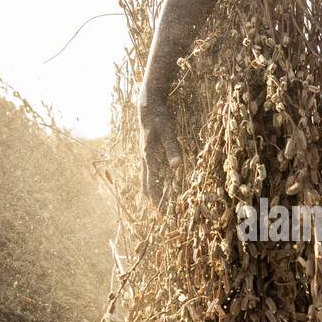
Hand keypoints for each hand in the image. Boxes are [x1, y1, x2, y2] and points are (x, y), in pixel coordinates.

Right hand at [137, 86, 181, 205]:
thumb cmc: (160, 117)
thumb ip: (173, 150)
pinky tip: (159, 187)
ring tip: (160, 206)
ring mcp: (144, 156)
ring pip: (146, 180)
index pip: (152, 186)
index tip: (164, 214)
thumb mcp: (169, 132)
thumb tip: (177, 167)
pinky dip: (153, 183)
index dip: (158, 201)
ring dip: (153, 193)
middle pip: (147, 186)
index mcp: (149, 157)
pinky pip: (149, 173)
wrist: (149, 105)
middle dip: (154, 202)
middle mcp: (144, 159)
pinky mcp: (147, 152)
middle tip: (162, 216)